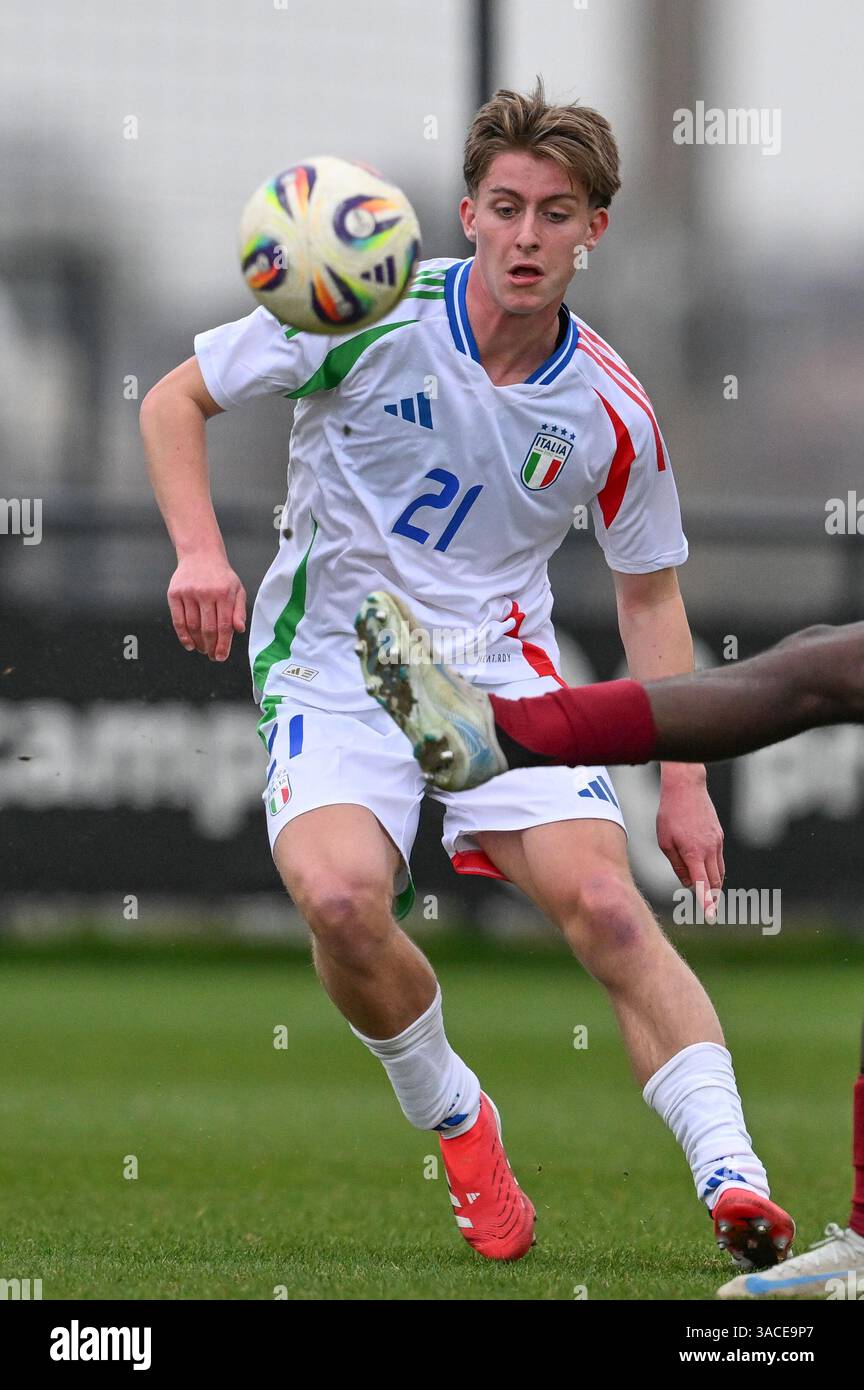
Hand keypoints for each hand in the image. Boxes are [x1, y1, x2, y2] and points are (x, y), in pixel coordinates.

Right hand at [167, 552, 245, 661]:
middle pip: (208, 629)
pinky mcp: (174, 593)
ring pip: (192, 626)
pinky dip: (183, 635)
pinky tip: (189, 644)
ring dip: (198, 643)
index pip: (224, 626)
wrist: (200, 554)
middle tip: (212, 656)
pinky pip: (178, 620)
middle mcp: (205, 593)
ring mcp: (188, 593)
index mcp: (224, 593)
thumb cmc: (221, 577)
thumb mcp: (237, 589)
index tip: (221, 657)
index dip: (223, 645)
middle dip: (211, 647)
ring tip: (203, 649)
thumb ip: (239, 610)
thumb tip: (238, 630)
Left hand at [656, 770, 724, 921]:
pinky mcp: (720, 836)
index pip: (702, 884)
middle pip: (714, 882)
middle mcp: (709, 849)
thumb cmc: (670, 814)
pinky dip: (714, 870)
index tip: (711, 917)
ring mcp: (717, 842)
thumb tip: (688, 882)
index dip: (707, 903)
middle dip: (711, 897)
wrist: (687, 787)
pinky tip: (706, 871)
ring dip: (714, 885)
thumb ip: (677, 864)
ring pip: (720, 872)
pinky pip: (719, 859)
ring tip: (707, 893)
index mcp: (693, 853)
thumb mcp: (665, 842)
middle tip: (707, 908)